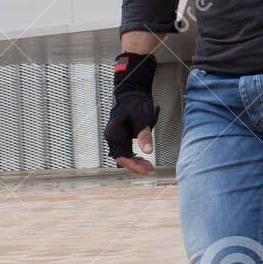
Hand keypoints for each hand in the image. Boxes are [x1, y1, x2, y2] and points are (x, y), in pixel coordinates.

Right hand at [104, 51, 158, 174]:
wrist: (132, 92)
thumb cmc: (136, 104)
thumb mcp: (143, 119)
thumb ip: (144, 135)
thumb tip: (148, 152)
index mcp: (115, 134)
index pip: (122, 157)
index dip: (133, 166)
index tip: (145, 171)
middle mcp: (112, 136)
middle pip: (122, 158)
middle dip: (136, 165)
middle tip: (150, 169)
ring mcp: (114, 135)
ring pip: (123, 154)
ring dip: (135, 161)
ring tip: (148, 165)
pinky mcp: (119, 134)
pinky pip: (124, 149)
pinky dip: (133, 155)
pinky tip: (142, 157)